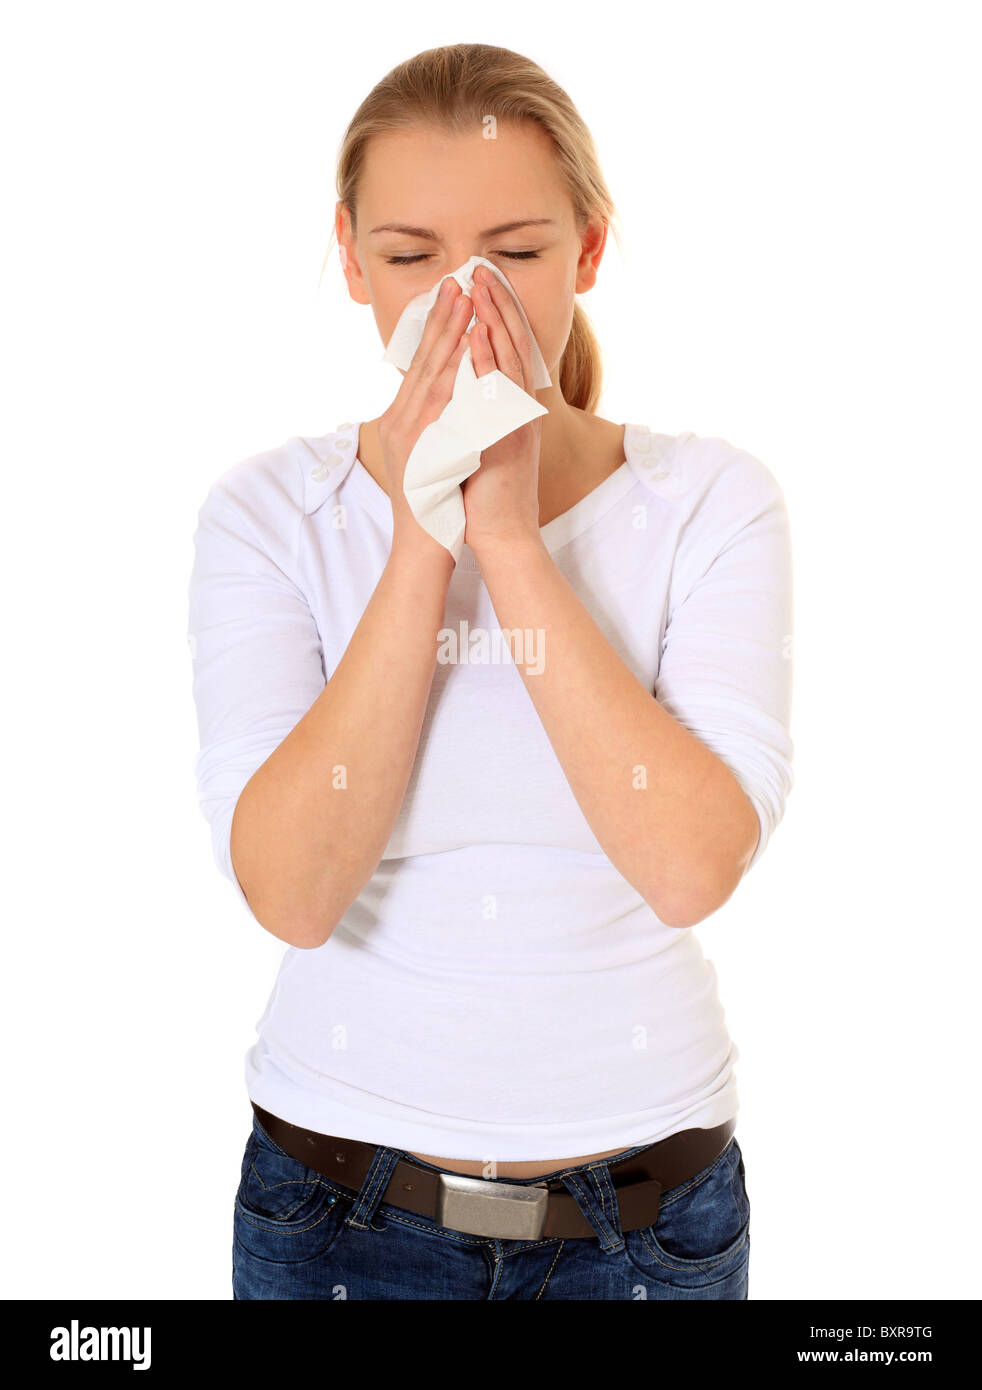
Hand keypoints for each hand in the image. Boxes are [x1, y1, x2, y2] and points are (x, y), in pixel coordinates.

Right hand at [377, 276, 472, 556]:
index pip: (421, 364)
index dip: (437, 328)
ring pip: (431, 373)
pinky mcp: (424, 447)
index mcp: (403, 419)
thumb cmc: (434, 508)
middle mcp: (401, 420)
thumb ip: (438, 427)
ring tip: (463, 300)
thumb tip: (452, 402)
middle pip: (423, 360)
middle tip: (457, 280)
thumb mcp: (432, 457)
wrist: (423, 546)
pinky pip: (442, 403)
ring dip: (448, 334)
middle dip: (442, 318)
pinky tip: (468, 349)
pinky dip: (455, 372)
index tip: (452, 295)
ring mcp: (410, 433)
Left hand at [460, 264, 542, 552]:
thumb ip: (477, 412)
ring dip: (494, 318)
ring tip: (480, 284)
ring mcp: (516, 420)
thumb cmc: (486, 492)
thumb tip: (461, 386)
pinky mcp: (507, 436)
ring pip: (507, 358)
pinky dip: (487, 358)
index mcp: (513, 407)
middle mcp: (520, 408)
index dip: (498, 314)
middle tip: (482, 267)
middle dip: (497, 304)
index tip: (483, 282)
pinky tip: (478, 332)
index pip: (507, 349)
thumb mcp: (482, 442)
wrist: (501, 532)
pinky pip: (496, 389)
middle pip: (511, 344)